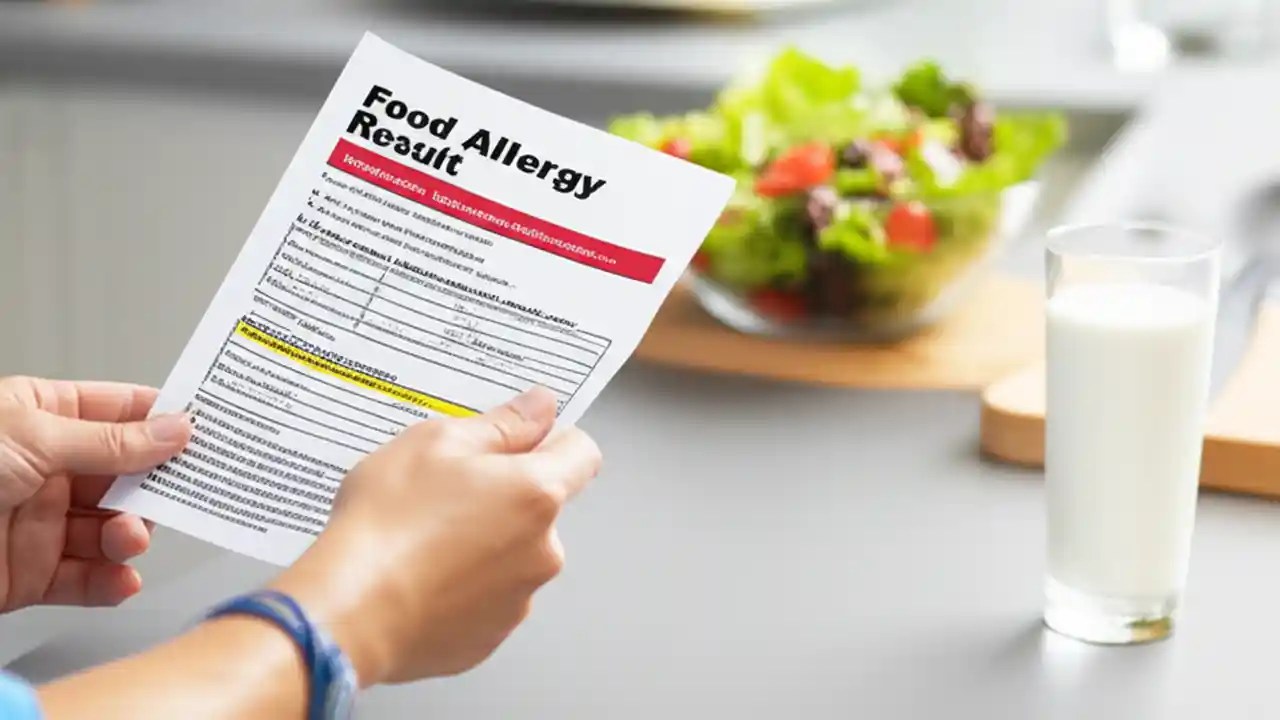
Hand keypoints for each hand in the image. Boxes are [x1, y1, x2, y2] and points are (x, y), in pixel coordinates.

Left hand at [0, 376, 191, 611]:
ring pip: (109, 526)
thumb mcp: (33, 436)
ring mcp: (36, 520)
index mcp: (38, 416)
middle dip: (153, 487)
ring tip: (128, 538)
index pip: (118, 411)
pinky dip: (109, 581)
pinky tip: (119, 578)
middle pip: (123, 474)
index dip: (163, 418)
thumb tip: (173, 428)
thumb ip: (111, 441)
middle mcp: (42, 466)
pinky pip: (85, 577)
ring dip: (129, 535)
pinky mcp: (28, 572)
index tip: (207, 427)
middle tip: (181, 492)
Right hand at [270, 386, 600, 685]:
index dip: (551, 440)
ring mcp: (517, 600)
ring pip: (511, 554)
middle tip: (444, 490)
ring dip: (482, 541)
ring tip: (421, 538)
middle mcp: (542, 551)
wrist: (347, 612)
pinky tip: (418, 575)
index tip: (518, 440)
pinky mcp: (489, 636)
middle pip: (540, 507)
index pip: (582, 453)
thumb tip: (540, 407)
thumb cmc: (386, 525)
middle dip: (503, 494)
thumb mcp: (436, 442)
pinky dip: (461, 585)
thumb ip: (502, 424)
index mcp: (537, 494)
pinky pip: (484, 597)